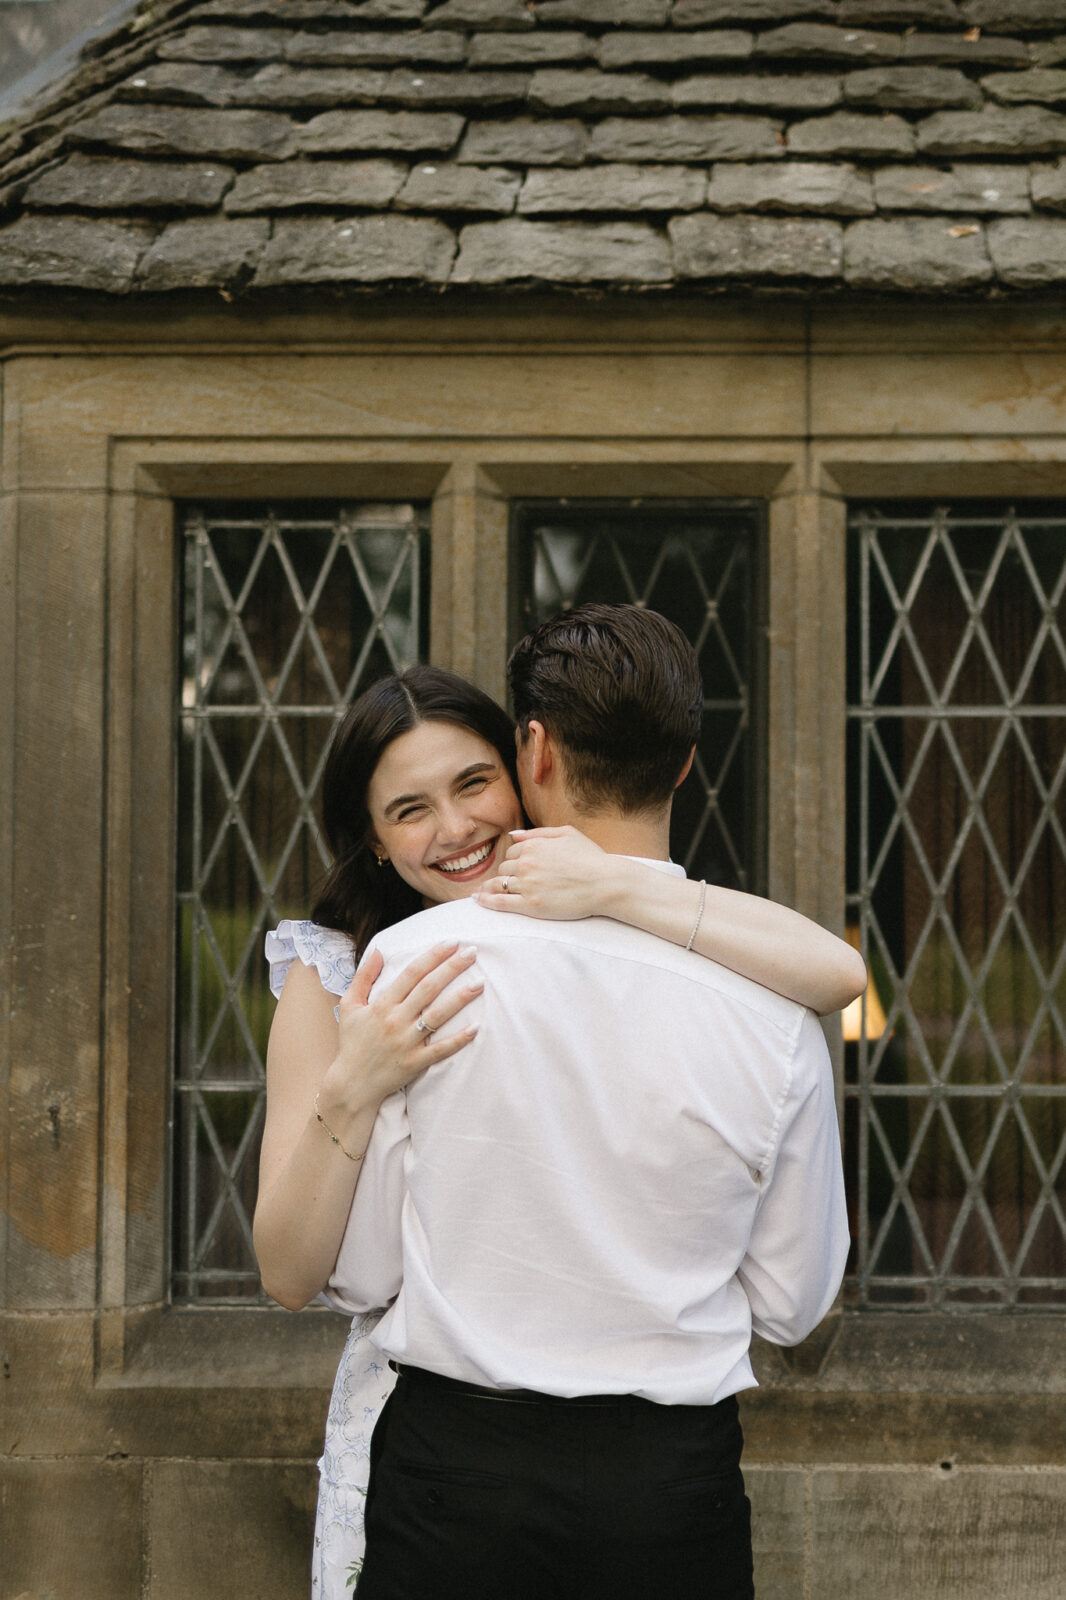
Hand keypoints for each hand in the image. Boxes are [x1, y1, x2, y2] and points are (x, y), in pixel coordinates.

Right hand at [321, 943, 481, 1117]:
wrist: (351, 1084)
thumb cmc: (352, 1042)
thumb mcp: (349, 1006)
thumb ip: (363, 977)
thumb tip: (379, 951)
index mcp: (382, 1004)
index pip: (412, 973)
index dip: (433, 956)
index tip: (452, 943)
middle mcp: (395, 1021)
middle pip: (428, 989)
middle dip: (452, 968)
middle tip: (472, 953)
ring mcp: (406, 1042)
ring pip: (437, 1016)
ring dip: (460, 999)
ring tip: (480, 983)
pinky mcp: (414, 1063)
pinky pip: (440, 1050)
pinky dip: (458, 1040)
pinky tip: (476, 1027)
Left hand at [475, 827, 608, 920]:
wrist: (605, 883)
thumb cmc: (590, 858)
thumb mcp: (567, 833)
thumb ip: (538, 833)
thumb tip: (514, 836)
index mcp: (534, 845)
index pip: (513, 852)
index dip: (514, 859)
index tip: (518, 867)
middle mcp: (527, 864)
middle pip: (505, 868)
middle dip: (506, 873)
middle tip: (508, 881)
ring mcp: (528, 885)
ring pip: (499, 884)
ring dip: (490, 887)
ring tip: (481, 892)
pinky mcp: (531, 905)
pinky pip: (501, 902)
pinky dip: (487, 901)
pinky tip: (479, 900)